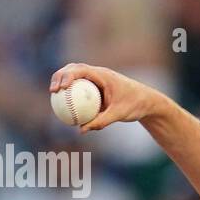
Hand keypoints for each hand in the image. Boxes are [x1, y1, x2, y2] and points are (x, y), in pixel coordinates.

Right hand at [49, 62, 166, 131]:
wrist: (147, 102)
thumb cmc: (135, 105)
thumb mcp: (119, 114)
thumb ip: (101, 122)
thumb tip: (81, 130)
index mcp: (104, 75)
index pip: (81, 70)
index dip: (67, 76)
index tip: (60, 88)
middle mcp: (98, 74)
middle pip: (73, 69)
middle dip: (60, 76)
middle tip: (53, 91)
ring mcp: (97, 79)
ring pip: (75, 76)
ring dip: (63, 82)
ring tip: (54, 95)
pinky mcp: (96, 87)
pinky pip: (81, 88)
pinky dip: (72, 93)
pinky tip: (64, 106)